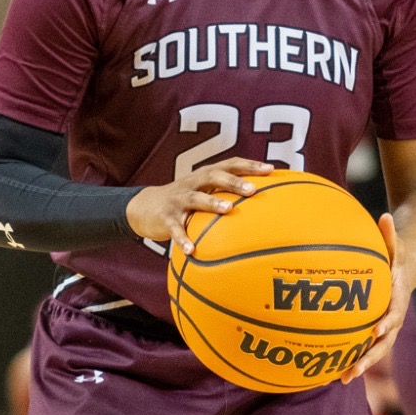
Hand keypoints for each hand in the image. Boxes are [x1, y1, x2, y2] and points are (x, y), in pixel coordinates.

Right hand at [126, 157, 274, 254]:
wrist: (144, 207)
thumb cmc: (184, 201)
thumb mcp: (204, 192)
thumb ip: (227, 194)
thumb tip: (263, 205)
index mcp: (205, 175)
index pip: (230, 164)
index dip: (250, 165)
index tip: (271, 170)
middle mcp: (193, 183)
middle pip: (214, 176)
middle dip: (234, 181)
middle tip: (253, 190)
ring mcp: (179, 199)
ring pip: (196, 198)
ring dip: (212, 202)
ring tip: (228, 209)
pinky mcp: (166, 218)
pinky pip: (176, 229)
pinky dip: (183, 239)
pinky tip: (192, 250)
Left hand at [344, 214, 406, 383]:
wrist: (408, 271)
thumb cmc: (397, 256)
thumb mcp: (396, 244)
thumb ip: (391, 235)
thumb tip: (385, 216)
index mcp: (399, 299)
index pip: (394, 313)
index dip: (386, 323)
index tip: (376, 331)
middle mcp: (394, 317)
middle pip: (385, 341)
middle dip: (371, 356)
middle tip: (355, 368)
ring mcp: (385, 327)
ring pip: (375, 350)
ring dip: (361, 364)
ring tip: (343, 378)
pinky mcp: (375, 331)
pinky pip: (365, 347)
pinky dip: (353, 359)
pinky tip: (334, 372)